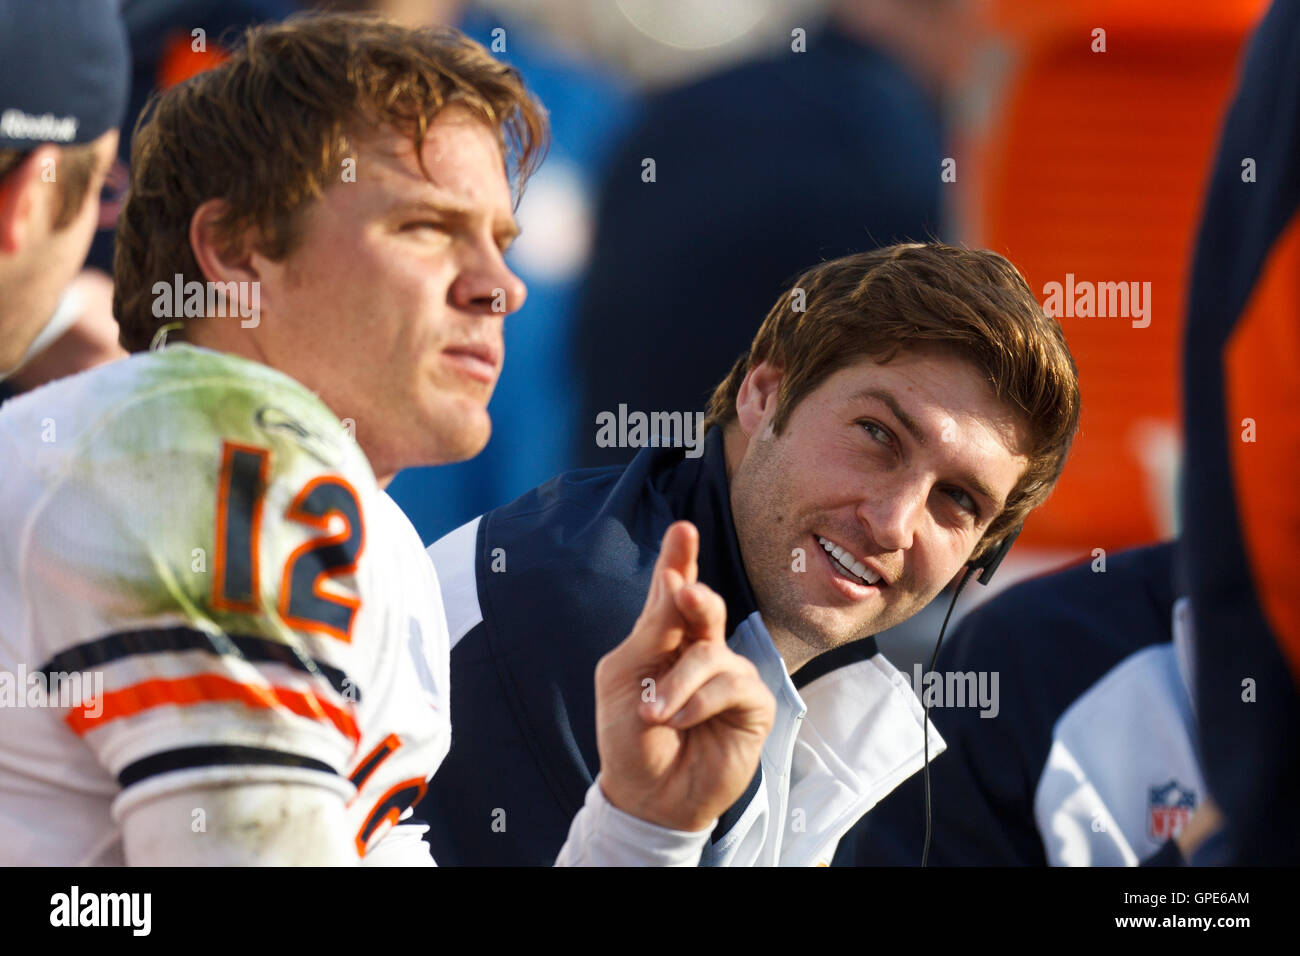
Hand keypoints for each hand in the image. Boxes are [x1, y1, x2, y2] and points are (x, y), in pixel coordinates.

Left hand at [594, 521, 774, 831]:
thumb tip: (681, 588)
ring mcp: (729, 675)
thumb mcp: (625, 678)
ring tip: (656, 714)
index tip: (682, 529)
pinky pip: (732, 685)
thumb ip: (652, 631)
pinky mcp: (752, 704)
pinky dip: (699, 702)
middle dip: (695, 596)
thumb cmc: (630, 738)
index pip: (672, 590)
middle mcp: (699, 649)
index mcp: (663, 637)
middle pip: (704, 607)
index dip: (680, 558)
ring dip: (678, 684)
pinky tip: (680, 722)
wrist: (647, 797)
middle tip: (685, 591)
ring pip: (711, 653)